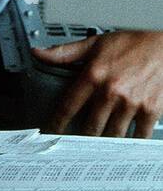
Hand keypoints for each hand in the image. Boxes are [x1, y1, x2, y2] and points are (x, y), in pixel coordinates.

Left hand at [32, 30, 162, 137]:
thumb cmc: (134, 43)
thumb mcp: (96, 43)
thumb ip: (65, 52)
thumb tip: (39, 52)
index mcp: (94, 75)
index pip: (67, 106)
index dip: (55, 123)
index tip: (50, 133)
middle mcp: (111, 91)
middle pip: (89, 127)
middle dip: (81, 138)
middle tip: (76, 145)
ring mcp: (132, 103)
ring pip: (112, 134)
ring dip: (105, 142)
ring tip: (98, 146)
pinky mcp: (151, 110)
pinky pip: (138, 135)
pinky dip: (131, 141)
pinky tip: (125, 143)